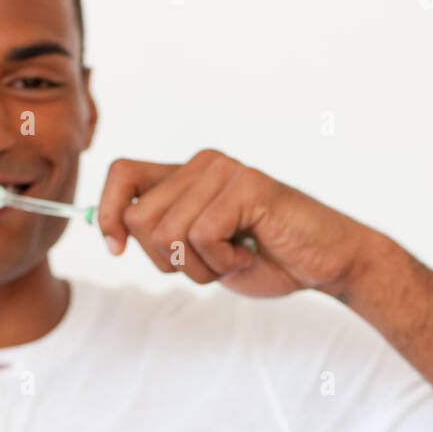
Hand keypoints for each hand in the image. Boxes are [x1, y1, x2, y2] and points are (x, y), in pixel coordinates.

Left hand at [96, 148, 368, 298]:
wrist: (326, 263)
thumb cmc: (265, 259)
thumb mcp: (199, 253)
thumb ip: (160, 237)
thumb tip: (110, 232)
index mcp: (186, 175)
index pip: (121, 174)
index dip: (106, 214)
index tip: (116, 250)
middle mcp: (202, 164)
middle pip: (140, 218)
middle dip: (165, 260)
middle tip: (209, 263)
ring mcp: (225, 171)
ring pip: (167, 233)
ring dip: (198, 267)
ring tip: (232, 258)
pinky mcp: (246, 185)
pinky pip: (201, 236)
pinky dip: (220, 262)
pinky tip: (247, 254)